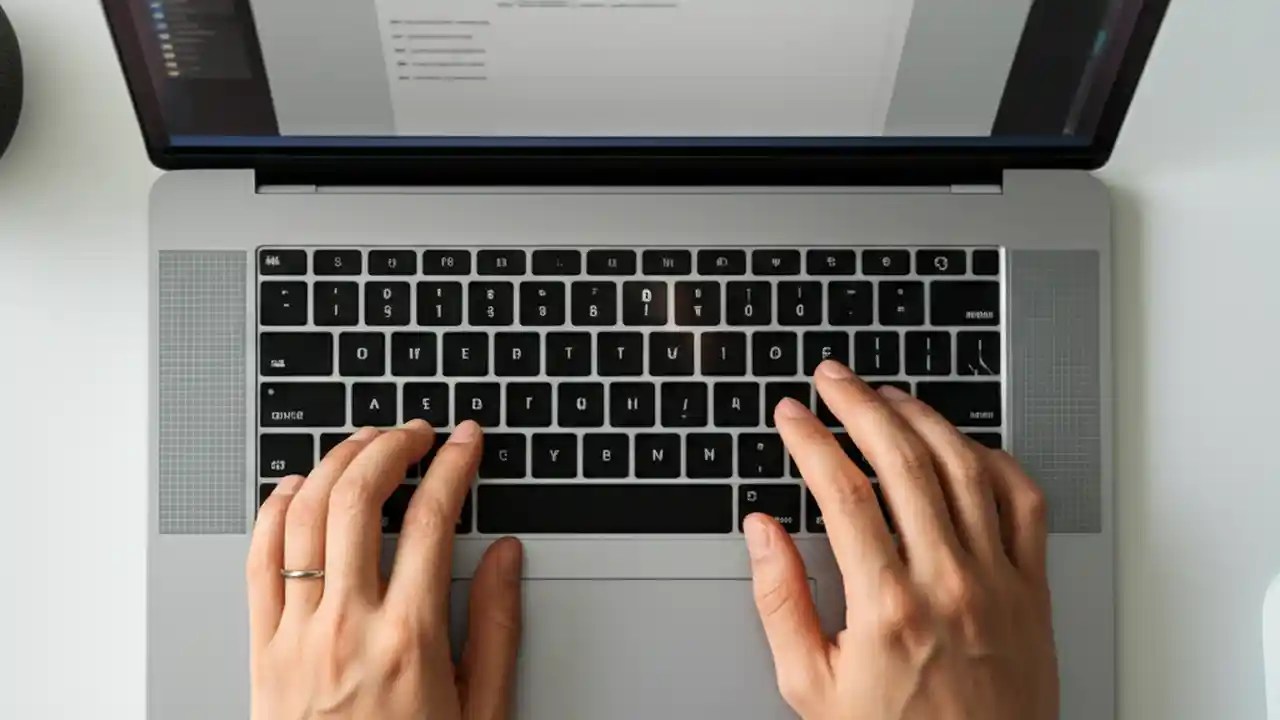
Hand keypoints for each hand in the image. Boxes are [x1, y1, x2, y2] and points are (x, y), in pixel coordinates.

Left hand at [247, 420, 521, 719]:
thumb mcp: (480, 709)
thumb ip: (496, 625)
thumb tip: (506, 556)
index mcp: (409, 638)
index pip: (432, 518)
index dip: (453, 465)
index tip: (465, 441)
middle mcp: (348, 625)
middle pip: (360, 499)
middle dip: (390, 445)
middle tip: (415, 431)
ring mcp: (297, 633)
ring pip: (304, 515)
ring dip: (336, 463)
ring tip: (364, 443)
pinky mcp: (262, 647)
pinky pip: (258, 559)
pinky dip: (274, 510)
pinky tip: (295, 486)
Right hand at [745, 361, 1056, 719]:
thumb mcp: (810, 686)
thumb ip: (779, 600)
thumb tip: (762, 532)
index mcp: (887, 607)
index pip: (842, 490)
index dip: (809, 439)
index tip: (791, 416)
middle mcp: (949, 583)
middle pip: (902, 460)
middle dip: (859, 405)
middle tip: (832, 380)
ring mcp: (999, 582)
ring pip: (964, 467)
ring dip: (922, 417)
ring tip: (887, 397)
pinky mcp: (1034, 591)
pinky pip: (1024, 502)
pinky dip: (994, 460)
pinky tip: (963, 446)